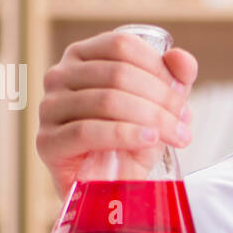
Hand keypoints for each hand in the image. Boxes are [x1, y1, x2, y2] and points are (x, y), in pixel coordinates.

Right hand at [37, 30, 198, 198]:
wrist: (113, 188)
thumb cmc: (132, 141)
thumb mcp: (159, 106)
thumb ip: (174, 78)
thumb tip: (181, 58)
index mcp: (83, 56)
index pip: (122, 45)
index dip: (158, 68)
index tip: (181, 94)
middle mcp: (60, 75)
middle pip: (118, 73)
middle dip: (161, 98)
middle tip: (184, 122)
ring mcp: (49, 107)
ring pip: (106, 100)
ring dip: (151, 118)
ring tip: (176, 136)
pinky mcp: (47, 141)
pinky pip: (87, 131)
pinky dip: (125, 134)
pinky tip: (149, 140)